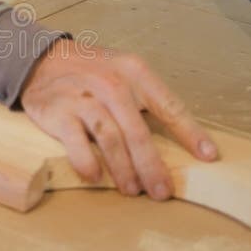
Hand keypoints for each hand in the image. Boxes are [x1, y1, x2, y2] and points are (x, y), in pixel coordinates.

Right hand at [20, 38, 218, 199]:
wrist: (42, 59)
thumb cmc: (91, 72)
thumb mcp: (124, 72)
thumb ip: (147, 99)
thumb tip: (181, 140)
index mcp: (134, 72)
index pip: (168, 106)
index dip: (189, 133)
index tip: (208, 156)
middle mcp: (110, 83)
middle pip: (138, 131)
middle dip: (153, 165)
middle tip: (162, 191)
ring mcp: (83, 97)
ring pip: (110, 139)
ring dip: (124, 169)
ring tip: (133, 190)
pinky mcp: (58, 112)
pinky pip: (75, 142)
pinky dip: (87, 162)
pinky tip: (95, 177)